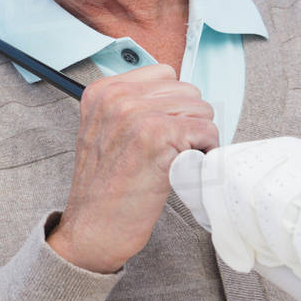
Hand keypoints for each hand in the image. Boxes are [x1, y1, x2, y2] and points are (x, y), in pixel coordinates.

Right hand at [47, 64, 218, 272]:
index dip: (174, 105)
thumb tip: (180, 97)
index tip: (166, 130)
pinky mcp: (157, 136)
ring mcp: (136, 114)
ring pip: (201, 110)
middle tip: (175, 150)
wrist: (94, 227)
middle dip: (189, 121)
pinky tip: (184, 168)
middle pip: (187, 91)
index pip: (165, 74)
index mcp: (103, 91)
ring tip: (178, 160)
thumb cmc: (105, 186)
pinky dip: (206, 153)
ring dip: (198, 138)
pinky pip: (206, 132)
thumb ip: (132, 106)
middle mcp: (117, 96)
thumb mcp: (105, 131)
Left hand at [169, 137, 300, 300]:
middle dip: (253, 235)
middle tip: (274, 260)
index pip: (223, 164)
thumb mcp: (263, 232)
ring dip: (284, 248)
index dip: (219, 210)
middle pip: (246, 184)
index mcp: (274, 155)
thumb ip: (222, 206)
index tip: (238, 251)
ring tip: (299, 265)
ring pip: (277, 200)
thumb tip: (182, 172)